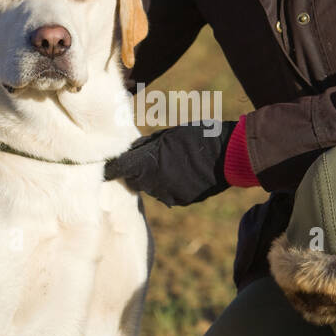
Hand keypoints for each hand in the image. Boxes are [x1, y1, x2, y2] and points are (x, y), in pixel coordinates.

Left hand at [103, 122, 236, 206]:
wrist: (228, 155)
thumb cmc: (197, 137)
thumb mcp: (167, 135)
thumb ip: (146, 146)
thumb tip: (131, 150)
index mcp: (146, 164)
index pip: (119, 169)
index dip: (112, 168)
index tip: (107, 166)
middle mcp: (153, 184)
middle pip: (135, 180)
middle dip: (137, 172)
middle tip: (149, 159)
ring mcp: (167, 195)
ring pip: (152, 188)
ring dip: (155, 179)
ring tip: (172, 164)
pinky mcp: (181, 200)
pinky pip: (168, 194)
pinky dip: (171, 186)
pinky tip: (184, 173)